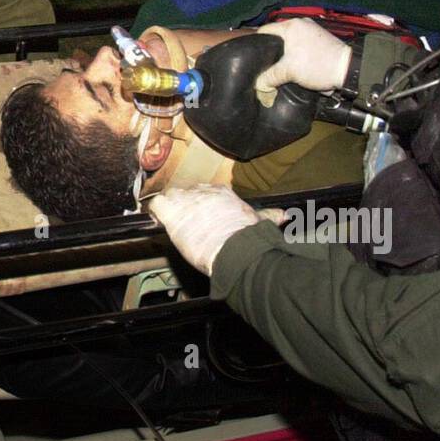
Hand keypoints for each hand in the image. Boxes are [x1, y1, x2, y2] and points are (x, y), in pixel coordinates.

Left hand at [148, 184, 281, 275]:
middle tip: (190, 221)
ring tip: (174, 222)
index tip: (205, 215)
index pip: (206, 191)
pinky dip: (155, 212)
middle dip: (186, 205)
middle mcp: (202, 192)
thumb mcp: (260, 222)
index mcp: (222, 193)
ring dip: (171, 208)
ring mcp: (185, 201)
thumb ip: (269, 216)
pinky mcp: (172, 213)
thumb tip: (285, 215)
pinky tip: (157, 220)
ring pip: (171, 197)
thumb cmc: (248, 238)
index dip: (203, 203)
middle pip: (187, 192)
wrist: (235, 249)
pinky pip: (156, 206)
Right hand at [253, 19, 351, 93]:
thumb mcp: (288, 72)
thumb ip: (269, 77)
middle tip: (264, 64)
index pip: (265, 30)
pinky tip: (294, 65)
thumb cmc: (317, 65)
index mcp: (291, 26)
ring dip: (285, 53)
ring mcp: (312, 31)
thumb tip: (258, 84)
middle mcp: (301, 24)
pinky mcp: (320, 39)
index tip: (252, 55)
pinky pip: (301, 44)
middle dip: (272, 50)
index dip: (256, 43)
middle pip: (278, 36)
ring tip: (278, 67)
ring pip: (290, 41)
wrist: (347, 70)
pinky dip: (296, 53)